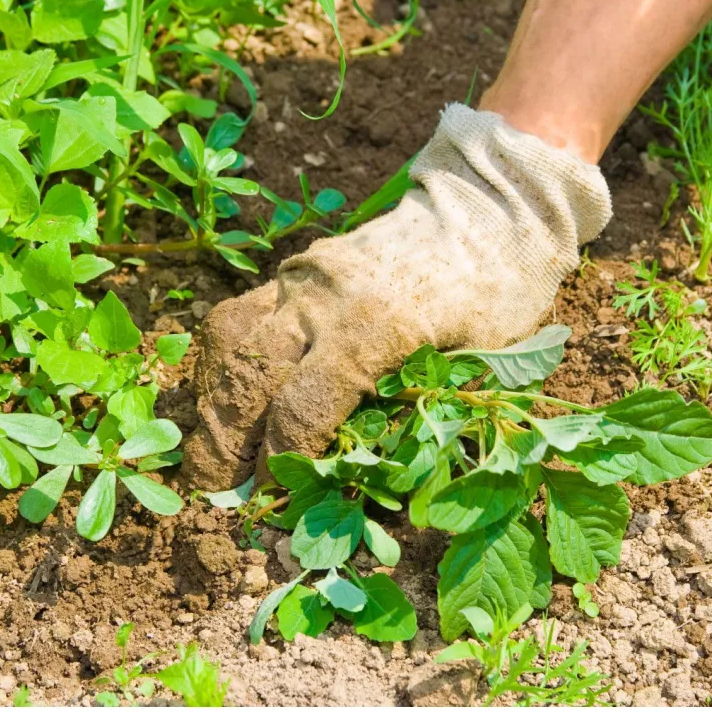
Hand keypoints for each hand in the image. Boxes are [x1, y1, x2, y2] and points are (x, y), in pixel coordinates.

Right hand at [180, 104, 611, 490]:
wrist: (489, 206)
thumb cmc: (498, 294)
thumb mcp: (481, 364)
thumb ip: (422, 416)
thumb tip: (364, 484)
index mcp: (376, 326)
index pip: (302, 409)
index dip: (282, 464)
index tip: (275, 504)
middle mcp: (325, 298)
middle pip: (249, 377)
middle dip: (225, 443)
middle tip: (222, 492)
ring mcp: (303, 277)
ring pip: (230, 342)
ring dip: (213, 402)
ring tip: (214, 450)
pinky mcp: (295, 267)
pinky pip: (240, 315)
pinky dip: (224, 363)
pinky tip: (227, 397)